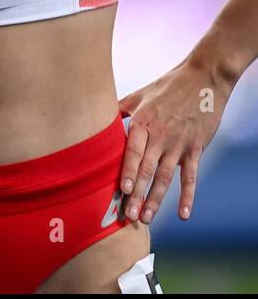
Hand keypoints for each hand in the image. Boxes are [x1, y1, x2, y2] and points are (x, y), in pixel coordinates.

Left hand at [118, 53, 232, 223]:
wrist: (204, 80)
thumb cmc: (166, 86)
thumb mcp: (138, 95)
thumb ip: (118, 110)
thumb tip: (94, 117)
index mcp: (143, 122)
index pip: (133, 152)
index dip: (128, 171)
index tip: (122, 190)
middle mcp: (161, 136)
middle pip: (147, 170)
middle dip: (137, 194)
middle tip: (129, 216)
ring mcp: (180, 144)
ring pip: (166, 177)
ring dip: (156, 199)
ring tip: (147, 218)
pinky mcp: (196, 149)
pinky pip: (191, 176)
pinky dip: (188, 196)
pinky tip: (183, 214)